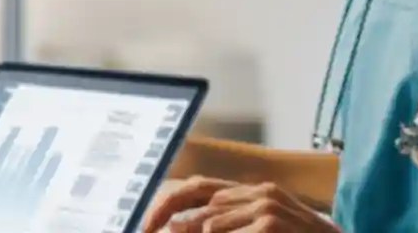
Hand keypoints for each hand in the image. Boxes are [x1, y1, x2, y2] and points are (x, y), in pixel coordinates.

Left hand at [146, 179, 339, 232]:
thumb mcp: (258, 231)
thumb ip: (225, 226)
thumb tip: (178, 227)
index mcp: (253, 192)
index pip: (197, 189)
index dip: (166, 205)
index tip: (146, 226)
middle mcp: (259, 192)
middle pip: (200, 209)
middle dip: (178, 228)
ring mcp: (267, 205)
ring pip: (210, 225)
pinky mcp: (271, 222)